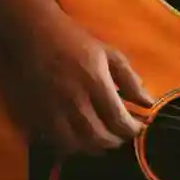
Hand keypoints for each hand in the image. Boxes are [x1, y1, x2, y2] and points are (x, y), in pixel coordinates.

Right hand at [10, 12, 156, 154]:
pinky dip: (70, 145)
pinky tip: (78, 138)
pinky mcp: (33, 114)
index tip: (138, 127)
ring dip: (93, 147)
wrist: (30, 33)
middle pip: (99, 137)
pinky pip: (54, 141)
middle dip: (115, 141)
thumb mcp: (109, 54)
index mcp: (95, 82)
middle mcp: (74, 100)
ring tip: (101, 140)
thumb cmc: (74, 40)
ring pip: (76, 145)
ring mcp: (51, 110)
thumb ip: (130, 80)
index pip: (118, 120)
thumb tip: (148, 103)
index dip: (132, 130)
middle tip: (120, 135)